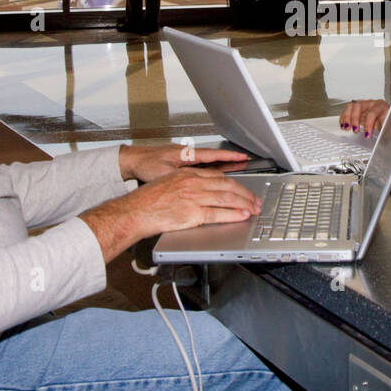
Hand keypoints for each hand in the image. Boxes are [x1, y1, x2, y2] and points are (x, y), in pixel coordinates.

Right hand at [82, 167, 262, 259]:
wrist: (134, 211)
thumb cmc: (147, 201)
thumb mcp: (169, 183)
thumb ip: (187, 185)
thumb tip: (202, 192)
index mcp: (187, 174)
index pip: (218, 177)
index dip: (235, 184)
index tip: (244, 189)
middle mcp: (192, 183)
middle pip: (227, 186)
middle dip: (245, 194)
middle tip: (256, 200)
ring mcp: (193, 197)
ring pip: (226, 198)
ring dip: (244, 204)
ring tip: (254, 209)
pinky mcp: (192, 213)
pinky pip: (218, 213)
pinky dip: (233, 215)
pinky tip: (241, 216)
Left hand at [120, 143, 248, 181]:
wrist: (133, 160)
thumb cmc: (146, 165)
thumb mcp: (163, 173)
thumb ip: (180, 179)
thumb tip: (194, 185)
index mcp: (186, 154)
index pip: (212, 154)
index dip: (229, 156)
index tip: (243, 157)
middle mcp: (189, 154)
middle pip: (215, 156)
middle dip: (231, 159)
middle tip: (246, 161)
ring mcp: (186, 158)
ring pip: (209, 161)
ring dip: (223, 163)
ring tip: (239, 165)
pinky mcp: (182, 163)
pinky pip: (202, 165)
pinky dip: (212, 168)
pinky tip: (218, 174)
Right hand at [339, 99, 388, 137]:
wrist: (387, 118)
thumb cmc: (388, 121)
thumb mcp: (390, 126)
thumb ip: (386, 132)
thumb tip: (382, 139)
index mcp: (381, 106)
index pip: (372, 113)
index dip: (368, 124)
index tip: (367, 135)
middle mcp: (370, 103)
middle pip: (358, 106)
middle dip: (355, 119)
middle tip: (355, 130)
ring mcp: (362, 105)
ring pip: (351, 106)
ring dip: (347, 118)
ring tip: (346, 128)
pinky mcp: (356, 109)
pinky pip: (347, 110)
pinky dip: (343, 118)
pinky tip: (343, 125)